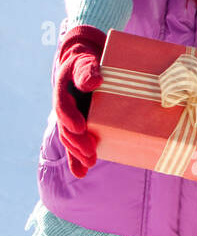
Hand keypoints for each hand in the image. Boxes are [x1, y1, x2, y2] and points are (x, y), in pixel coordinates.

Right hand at [54, 25, 106, 177]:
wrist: (85, 64)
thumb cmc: (88, 62)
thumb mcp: (86, 61)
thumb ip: (87, 70)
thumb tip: (95, 82)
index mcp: (63, 91)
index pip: (64, 106)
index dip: (70, 117)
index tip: (81, 127)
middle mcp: (64, 107)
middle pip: (66, 128)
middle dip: (77, 142)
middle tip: (91, 153)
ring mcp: (71, 118)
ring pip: (70, 139)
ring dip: (78, 153)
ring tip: (90, 163)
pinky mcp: (79, 126)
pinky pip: (75, 144)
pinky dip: (76, 159)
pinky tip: (81, 173)